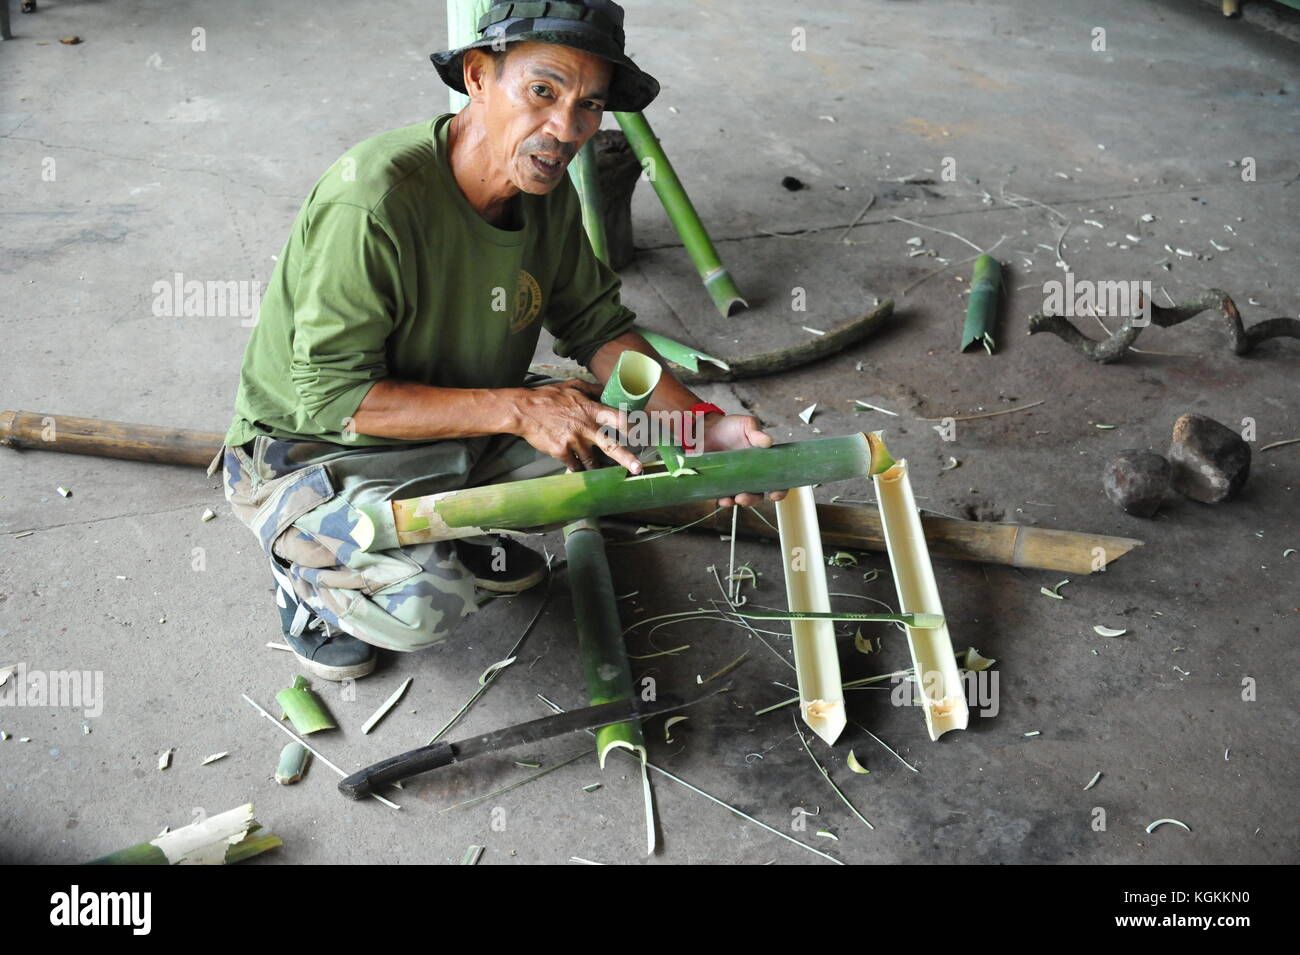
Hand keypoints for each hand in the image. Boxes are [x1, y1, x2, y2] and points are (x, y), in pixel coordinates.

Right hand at [511, 379, 641, 473]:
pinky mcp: (562, 452)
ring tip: (602, 471)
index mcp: (591, 410)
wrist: (523, 410)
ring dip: (597, 467)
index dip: (633, 427)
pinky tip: (576, 465)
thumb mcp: (573, 386)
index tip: (644, 434)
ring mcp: (574, 441)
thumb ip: (592, 390)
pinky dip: (577, 466)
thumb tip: (607, 390)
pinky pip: (575, 465)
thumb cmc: (548, 397)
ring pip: (592, 461)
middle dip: (627, 459)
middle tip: (638, 469)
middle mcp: (586, 427)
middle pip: (611, 446)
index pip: (619, 419)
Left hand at [699, 412, 789, 507]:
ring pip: (742, 498)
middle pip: (758, 494)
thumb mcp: (746, 425)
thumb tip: (768, 442)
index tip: (774, 494)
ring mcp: (736, 480)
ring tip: (733, 499)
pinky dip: (725, 500)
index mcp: (763, 463)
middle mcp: (751, 475)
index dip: (779, 490)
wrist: (706, 428)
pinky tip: (723, 498)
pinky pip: (725, 496)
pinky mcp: (721, 483)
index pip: (776, 481)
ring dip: (739, 502)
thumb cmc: (730, 427)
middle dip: (753, 499)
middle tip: (745, 497)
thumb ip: (757, 433)